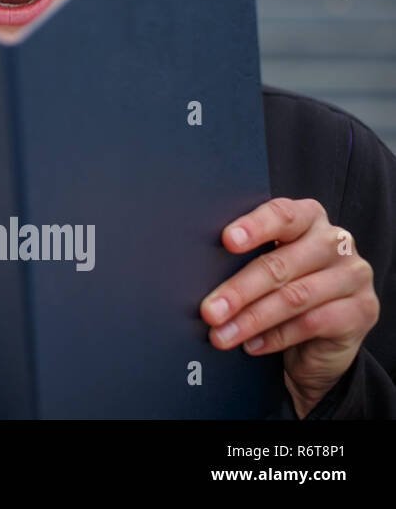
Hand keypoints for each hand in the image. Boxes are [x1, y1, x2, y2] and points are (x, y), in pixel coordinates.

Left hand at [200, 197, 379, 416]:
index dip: (254, 227)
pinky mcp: (363, 309)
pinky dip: (276, 336)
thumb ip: (245, 258)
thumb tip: (196, 270)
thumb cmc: (284, 289)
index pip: (282, 214)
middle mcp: (335, 241)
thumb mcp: (267, 267)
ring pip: (295, 296)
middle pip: (281, 263)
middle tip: (209, 310)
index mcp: (308, 218)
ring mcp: (353, 275)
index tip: (226, 241)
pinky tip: (252, 345)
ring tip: (222, 334)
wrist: (320, 338)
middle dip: (239, 290)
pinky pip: (313, 322)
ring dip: (251, 319)